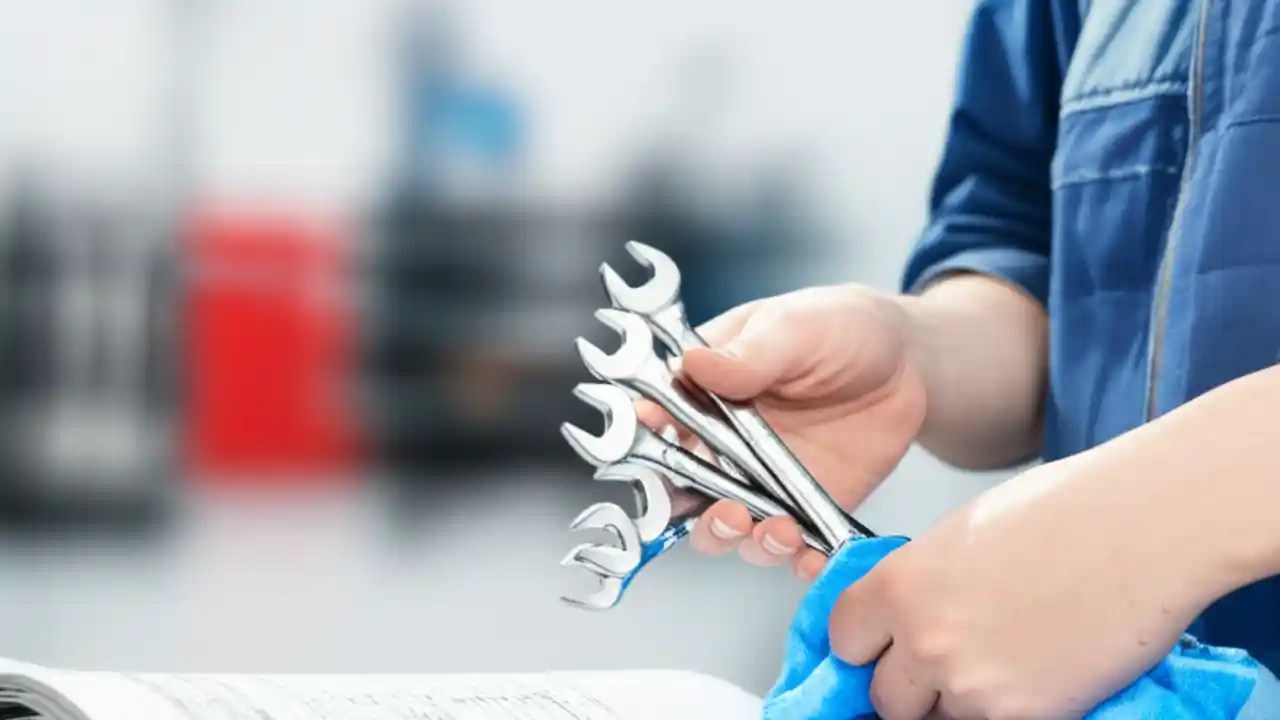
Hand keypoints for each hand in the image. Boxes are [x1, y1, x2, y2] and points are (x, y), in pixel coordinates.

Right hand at [641, 284, 928, 580]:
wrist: (908, 362)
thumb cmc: (840, 327)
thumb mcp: (795, 326)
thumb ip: (749, 352)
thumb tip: (695, 363)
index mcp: (704, 391)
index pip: (656, 420)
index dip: (643, 441)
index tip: (656, 452)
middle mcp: (722, 444)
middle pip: (681, 492)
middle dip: (693, 513)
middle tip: (726, 511)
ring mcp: (761, 482)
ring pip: (729, 529)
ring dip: (743, 540)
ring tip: (778, 530)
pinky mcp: (803, 509)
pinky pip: (790, 549)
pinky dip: (797, 562)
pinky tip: (814, 555)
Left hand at [828, 458, 1217, 718]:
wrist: (1144, 530)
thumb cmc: (1067, 512)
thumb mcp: (961, 534)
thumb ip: (921, 582)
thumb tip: (906, 613)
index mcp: (899, 584)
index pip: (844, 639)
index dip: (866, 643)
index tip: (882, 645)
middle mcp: (923, 638)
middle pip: (884, 694)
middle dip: (909, 683)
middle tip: (946, 660)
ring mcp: (969, 684)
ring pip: (936, 718)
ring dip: (956, 701)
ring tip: (1001, 661)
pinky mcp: (1020, 715)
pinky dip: (1004, 710)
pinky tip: (1033, 674)